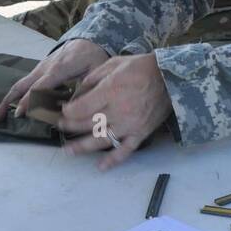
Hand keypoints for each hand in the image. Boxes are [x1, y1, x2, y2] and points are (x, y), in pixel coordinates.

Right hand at [0, 38, 109, 123]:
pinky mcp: (39, 70)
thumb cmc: (93, 56)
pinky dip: (15, 96)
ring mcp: (40, 68)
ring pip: (19, 85)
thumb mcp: (96, 71)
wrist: (89, 40)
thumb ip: (86, 89)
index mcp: (59, 68)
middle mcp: (44, 67)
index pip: (39, 87)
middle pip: (22, 86)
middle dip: (8, 102)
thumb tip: (73, 109)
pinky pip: (24, 83)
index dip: (29, 100)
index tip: (19, 114)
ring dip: (7, 100)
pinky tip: (11, 108)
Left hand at [56, 54, 172, 171]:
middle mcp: (118, 111)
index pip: (82, 108)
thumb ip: (94, 78)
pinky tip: (100, 166)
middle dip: (71, 126)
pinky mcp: (140, 133)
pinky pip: (125, 151)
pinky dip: (112, 160)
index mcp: (110, 91)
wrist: (169, 77)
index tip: (64, 111)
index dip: (69, 111)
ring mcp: (129, 125)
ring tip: (68, 151)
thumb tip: (78, 93)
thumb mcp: (114, 63)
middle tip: (61, 126)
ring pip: (101, 140)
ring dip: (82, 147)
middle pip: (88, 124)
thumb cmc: (141, 67)